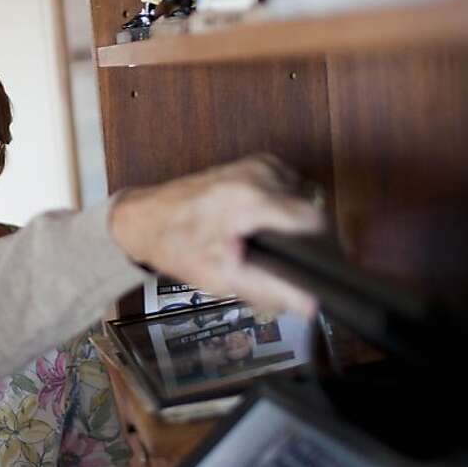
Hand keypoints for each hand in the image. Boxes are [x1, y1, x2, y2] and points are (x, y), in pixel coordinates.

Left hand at [110, 155, 325, 316]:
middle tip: (279, 260)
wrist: (145, 220)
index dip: (322, 249)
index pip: (316, 221)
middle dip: (304, 240)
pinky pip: (288, 189)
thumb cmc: (176, 245)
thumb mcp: (221, 277)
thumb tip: (310, 303)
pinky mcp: (255, 163)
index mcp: (253, 198)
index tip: (315, 268)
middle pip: (312, 210)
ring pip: (303, 199)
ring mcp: (258, 164)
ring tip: (263, 243)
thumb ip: (269, 289)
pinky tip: (260, 226)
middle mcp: (260, 173)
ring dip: (292, 224)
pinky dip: (281, 209)